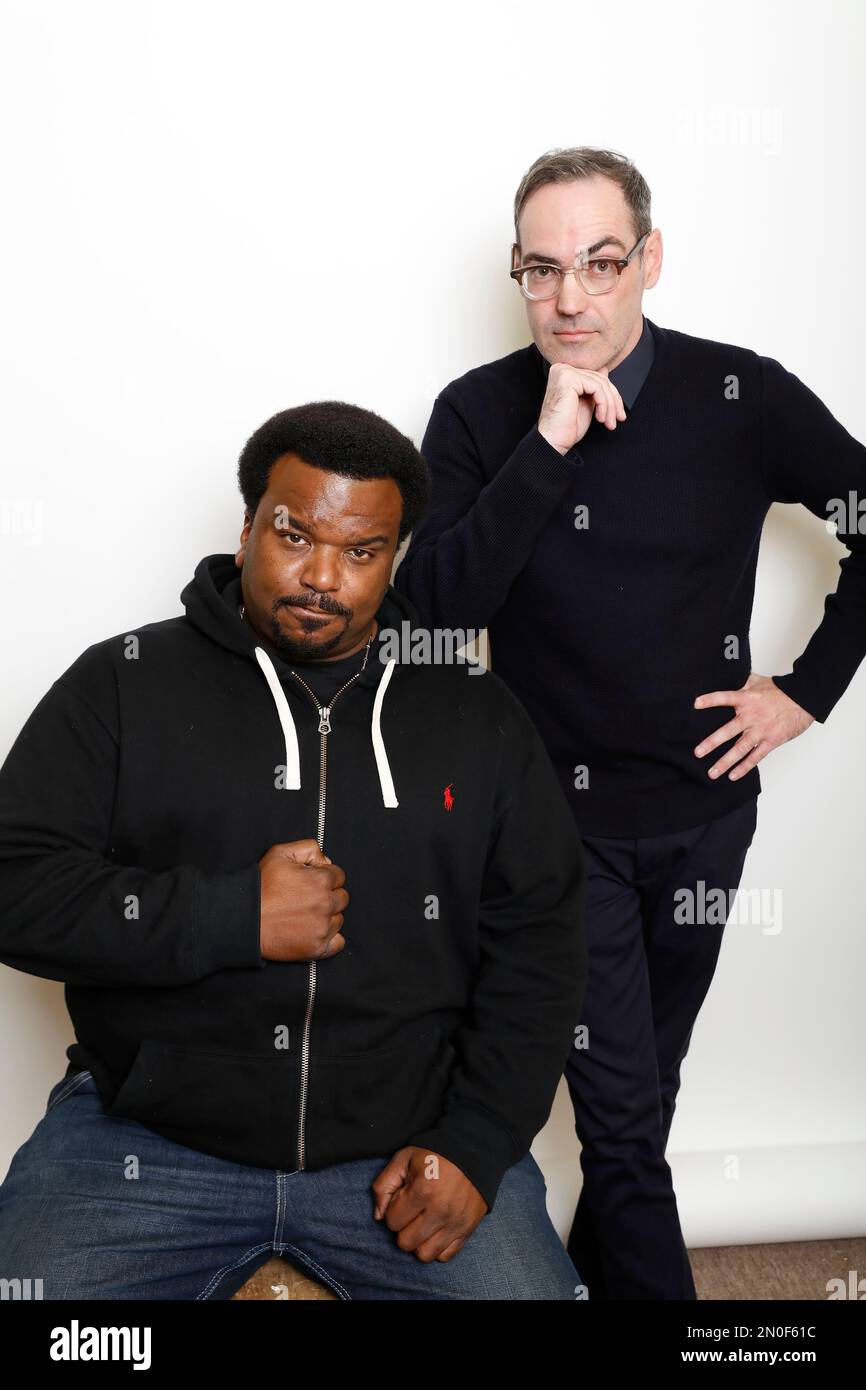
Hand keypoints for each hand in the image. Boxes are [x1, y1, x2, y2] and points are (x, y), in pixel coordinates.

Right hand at [258, 838, 348, 960]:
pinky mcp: (317, 948)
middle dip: (328, 896)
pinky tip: (313, 932)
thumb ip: (309, 848)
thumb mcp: (280, 853)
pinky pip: (338, 942)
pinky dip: (329, 938)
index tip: (309, 884)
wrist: (242, 919)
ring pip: (339, 919)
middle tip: (305, 900)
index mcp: (321, 880)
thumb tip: (327, 861)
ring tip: (303, 916)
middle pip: (342, 898)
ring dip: (327, 917)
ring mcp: (322, 928)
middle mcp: (326, 904)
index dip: (323, 878)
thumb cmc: (260, 886)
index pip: (339, 876)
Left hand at [371, 1146, 488, 1261]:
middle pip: (405, 1242)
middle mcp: (440, 1211)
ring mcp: (456, 1223)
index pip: (392, 1222)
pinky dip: (437, 1247)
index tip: (403, 1198)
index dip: (393, 1210)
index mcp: (422, 1190)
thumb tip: (379, 1216)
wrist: (473, 1151)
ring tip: (423, 1223)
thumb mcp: (403, 1159)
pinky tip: (436, 1229)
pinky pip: (445, 1256)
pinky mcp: (468, 1229)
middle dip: (403, 1228)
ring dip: (419, 1241)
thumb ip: (383, 1186)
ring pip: (424, 1255)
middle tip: (412, 1212)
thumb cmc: (433, 1155)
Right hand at [537, 362, 626, 454]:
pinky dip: (603, 404)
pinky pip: (597, 387)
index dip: (612, 395)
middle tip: (618, 418)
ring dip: (610, 406)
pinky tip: (600, 418)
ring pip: (601, 383)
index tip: (618, 413)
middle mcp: (562, 368)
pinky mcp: (568, 378)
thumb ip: (594, 386)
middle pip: (601, 379)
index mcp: (564, 373)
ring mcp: (564, 372)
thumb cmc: (566, 427)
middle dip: (614, 401)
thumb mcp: (586, 402)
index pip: (597, 377)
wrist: (553, 441)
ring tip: (609, 422)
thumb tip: (604, 370)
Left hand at [693, 673, 814, 780]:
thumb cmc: (782, 691)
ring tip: (712, 773)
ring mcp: (761, 730)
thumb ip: (743, 682)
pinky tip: (733, 775)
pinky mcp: (771, 741)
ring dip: (725, 762)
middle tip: (697, 753)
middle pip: (727, 731)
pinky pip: (756, 757)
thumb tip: (730, 675)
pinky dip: (744, 767)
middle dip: (711, 743)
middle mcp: (751, 716)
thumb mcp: (759, 681)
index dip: (710, 700)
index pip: (724, 698)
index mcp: (746, 699)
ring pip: (739, 749)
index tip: (695, 704)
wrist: (804, 699)